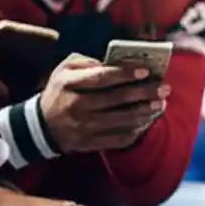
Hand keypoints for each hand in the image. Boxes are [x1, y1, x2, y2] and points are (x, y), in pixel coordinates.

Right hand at [40, 54, 170, 153]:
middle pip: (117, 99)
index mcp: (69, 84)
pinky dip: (136, 130)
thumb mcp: (63, 70)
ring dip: (145, 112)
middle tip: (164, 88)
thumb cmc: (59, 91)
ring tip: (161, 104)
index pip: (101, 78)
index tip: (146, 70)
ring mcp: (83, 127)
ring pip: (122, 120)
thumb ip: (86, 62)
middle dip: (144, 92)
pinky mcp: (89, 143)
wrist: (41, 127)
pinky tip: (147, 121)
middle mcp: (76, 106)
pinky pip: (118, 138)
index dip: (125, 73)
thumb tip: (114, 64)